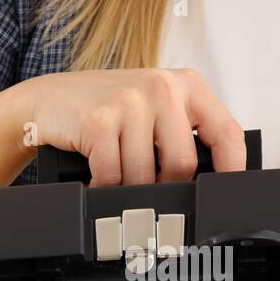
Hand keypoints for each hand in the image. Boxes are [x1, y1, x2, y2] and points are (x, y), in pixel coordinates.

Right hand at [13, 67, 246, 186]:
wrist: (47, 99)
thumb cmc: (102, 111)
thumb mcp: (150, 108)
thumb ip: (179, 132)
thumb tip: (204, 181)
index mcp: (184, 85)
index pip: (226, 133)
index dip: (232, 170)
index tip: (225, 195)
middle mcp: (162, 88)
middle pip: (182, 164)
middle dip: (163, 188)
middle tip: (147, 192)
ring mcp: (130, 102)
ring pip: (144, 175)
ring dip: (127, 189)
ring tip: (114, 178)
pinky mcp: (98, 120)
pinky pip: (111, 175)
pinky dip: (102, 187)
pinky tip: (95, 178)